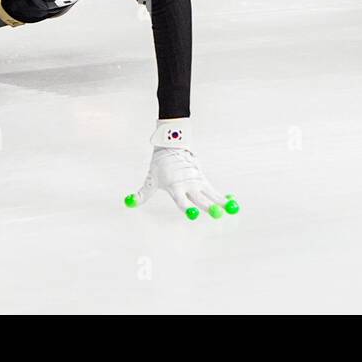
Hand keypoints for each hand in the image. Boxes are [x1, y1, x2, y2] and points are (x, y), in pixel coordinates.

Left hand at [124, 119, 238, 220]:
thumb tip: (128, 203)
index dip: (187, 209)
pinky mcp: (202, 178)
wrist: (172, 144)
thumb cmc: (160, 165)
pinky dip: (222, 196)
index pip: (181, 201)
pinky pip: (213, 190)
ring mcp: (197, 181)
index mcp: (175, 187)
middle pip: (200, 199)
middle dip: (209, 207)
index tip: (193, 216)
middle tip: (217, 214)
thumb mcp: (150, 180)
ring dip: (221, 202)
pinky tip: (230, 203)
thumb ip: (142, 194)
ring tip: (232, 209)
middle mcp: (188, 185)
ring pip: (211, 194)